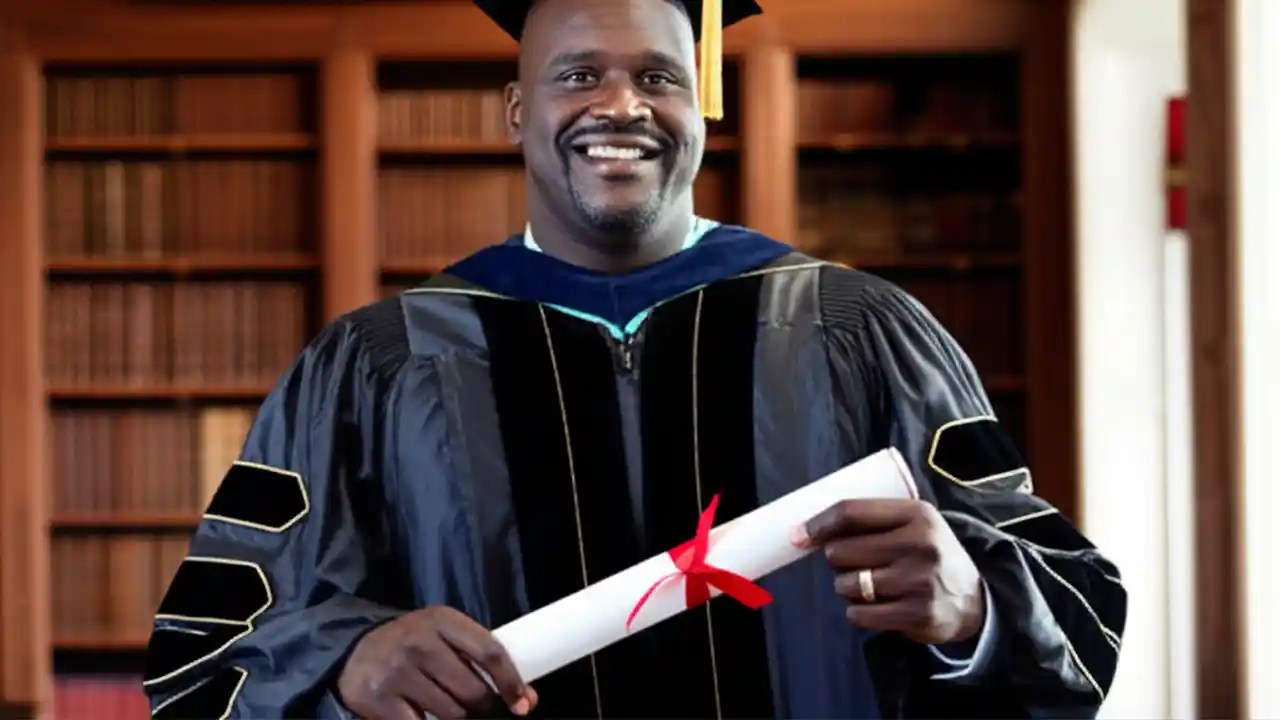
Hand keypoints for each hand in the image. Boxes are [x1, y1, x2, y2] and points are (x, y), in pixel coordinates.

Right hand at [337, 606, 537, 719]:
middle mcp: (418, 642)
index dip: (512, 681)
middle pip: (472, 690)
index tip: (524, 704)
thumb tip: (527, 699)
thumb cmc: (413, 645)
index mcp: (441, 619)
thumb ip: (481, 660)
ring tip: (450, 710)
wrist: (353, 650)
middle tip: (483, 710)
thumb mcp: (445, 637)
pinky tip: (425, 716)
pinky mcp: (377, 698)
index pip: (490, 651)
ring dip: (457, 718)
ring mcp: (396, 671)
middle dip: (485, 707)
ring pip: (451, 713)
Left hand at [792, 499, 985, 644]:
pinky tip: (875, 605)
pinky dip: (857, 612)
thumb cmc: (928, 555)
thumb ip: (871, 520)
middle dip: (836, 559)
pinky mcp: (918, 614)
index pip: (851, 512)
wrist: (972, 598)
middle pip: (842, 550)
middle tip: (852, 563)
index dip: (818, 523)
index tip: (799, 535)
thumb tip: (806, 531)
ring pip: (847, 584)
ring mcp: (920, 581)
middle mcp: (920, 544)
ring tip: (868, 584)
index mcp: (916, 513)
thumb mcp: (912, 524)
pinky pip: (859, 614)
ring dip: (846, 587)